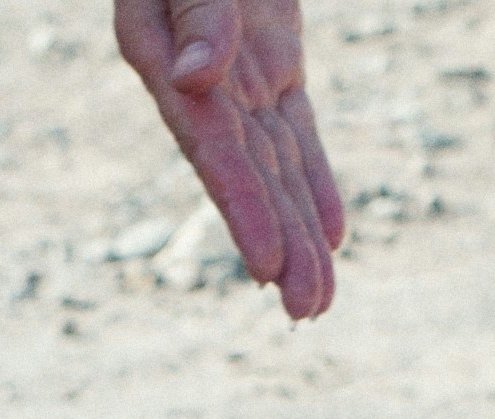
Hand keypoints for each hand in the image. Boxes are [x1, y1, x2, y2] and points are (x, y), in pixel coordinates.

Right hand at [118, 0, 345, 320]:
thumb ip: (200, 16)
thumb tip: (200, 85)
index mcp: (161, 53)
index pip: (211, 144)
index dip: (242, 205)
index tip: (269, 266)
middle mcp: (196, 78)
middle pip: (248, 172)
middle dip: (281, 243)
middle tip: (310, 313)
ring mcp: (235, 72)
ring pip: (276, 164)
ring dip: (301, 230)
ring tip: (321, 301)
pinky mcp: (268, 58)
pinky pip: (293, 132)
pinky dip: (313, 181)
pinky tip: (333, 235)